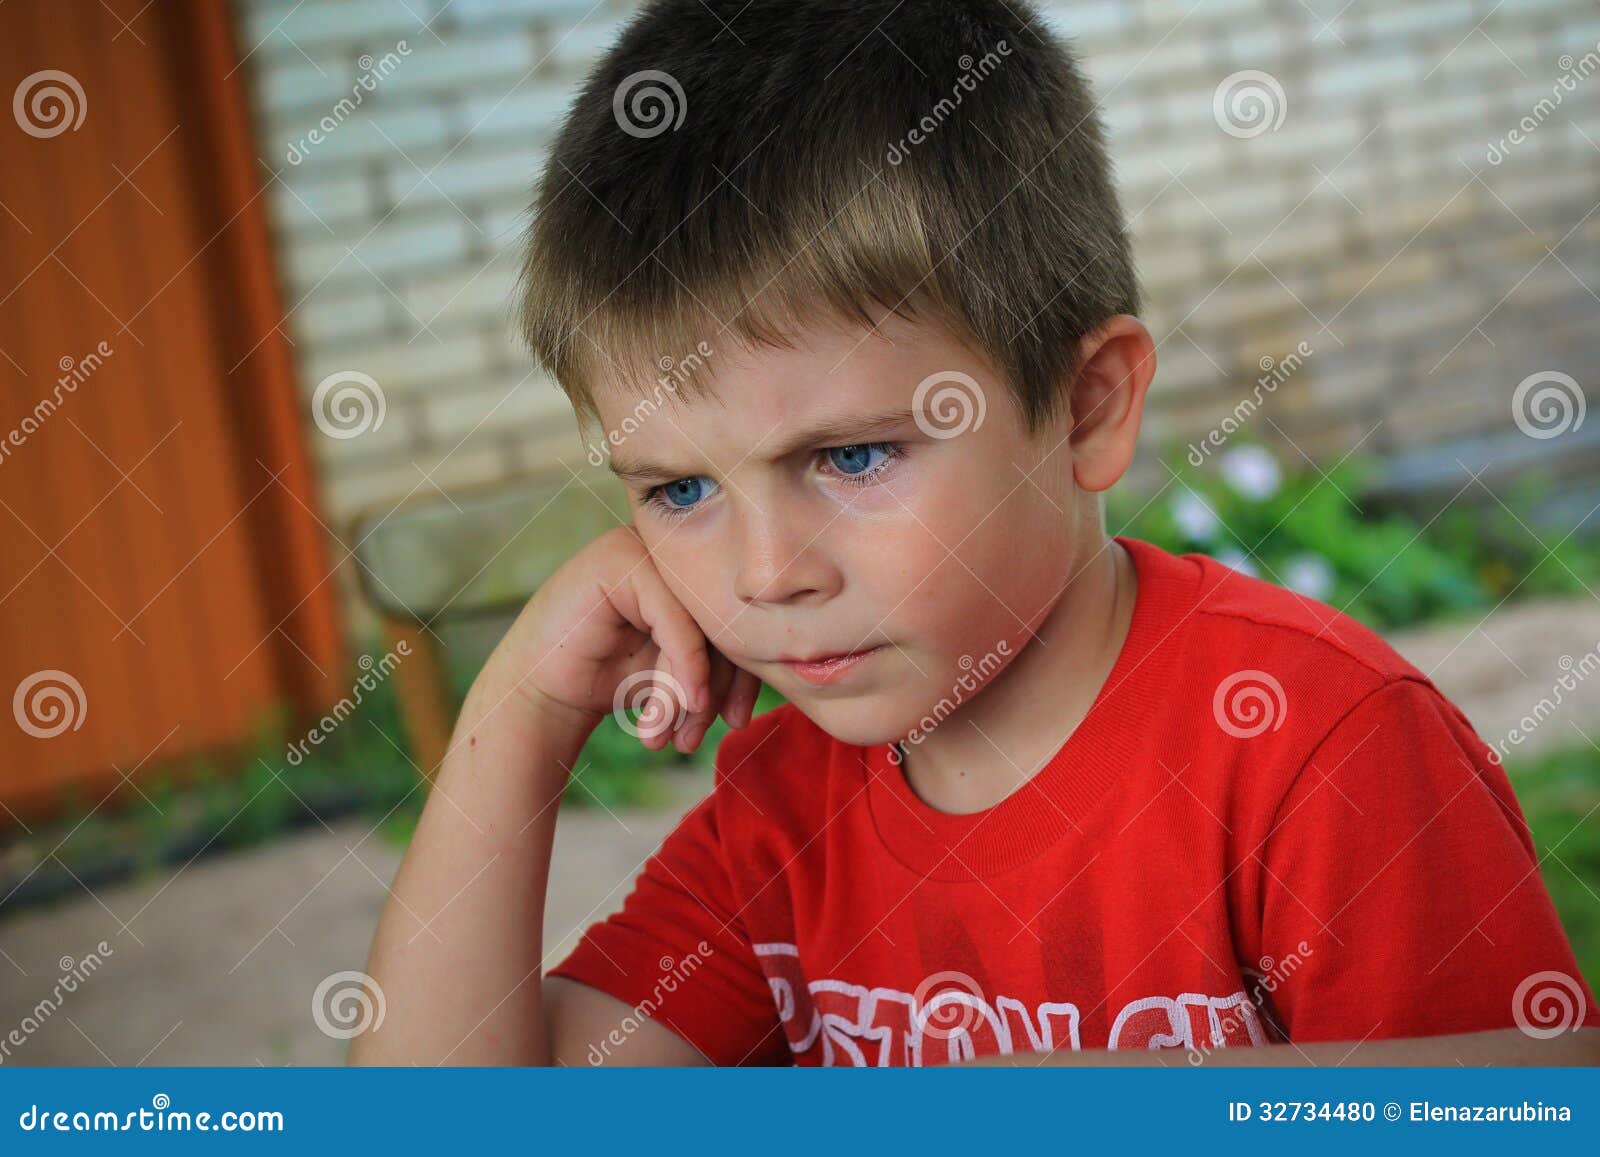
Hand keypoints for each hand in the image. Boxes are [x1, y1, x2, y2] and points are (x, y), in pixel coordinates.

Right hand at [479, 524, 762, 753]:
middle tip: (697, 739)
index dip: (742, 675)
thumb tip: (787, 665)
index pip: (735, 619)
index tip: (736, 722)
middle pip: (722, 620)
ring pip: (699, 625)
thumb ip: (720, 656)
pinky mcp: (619, 561)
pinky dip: (681, 671)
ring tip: (672, 737)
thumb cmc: (611, 681)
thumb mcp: (678, 669)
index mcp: (686, 570)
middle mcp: (667, 551)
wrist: (538, 696)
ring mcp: (640, 548)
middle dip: (714, 690)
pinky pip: (676, 620)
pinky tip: (667, 712)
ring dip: (688, 693)